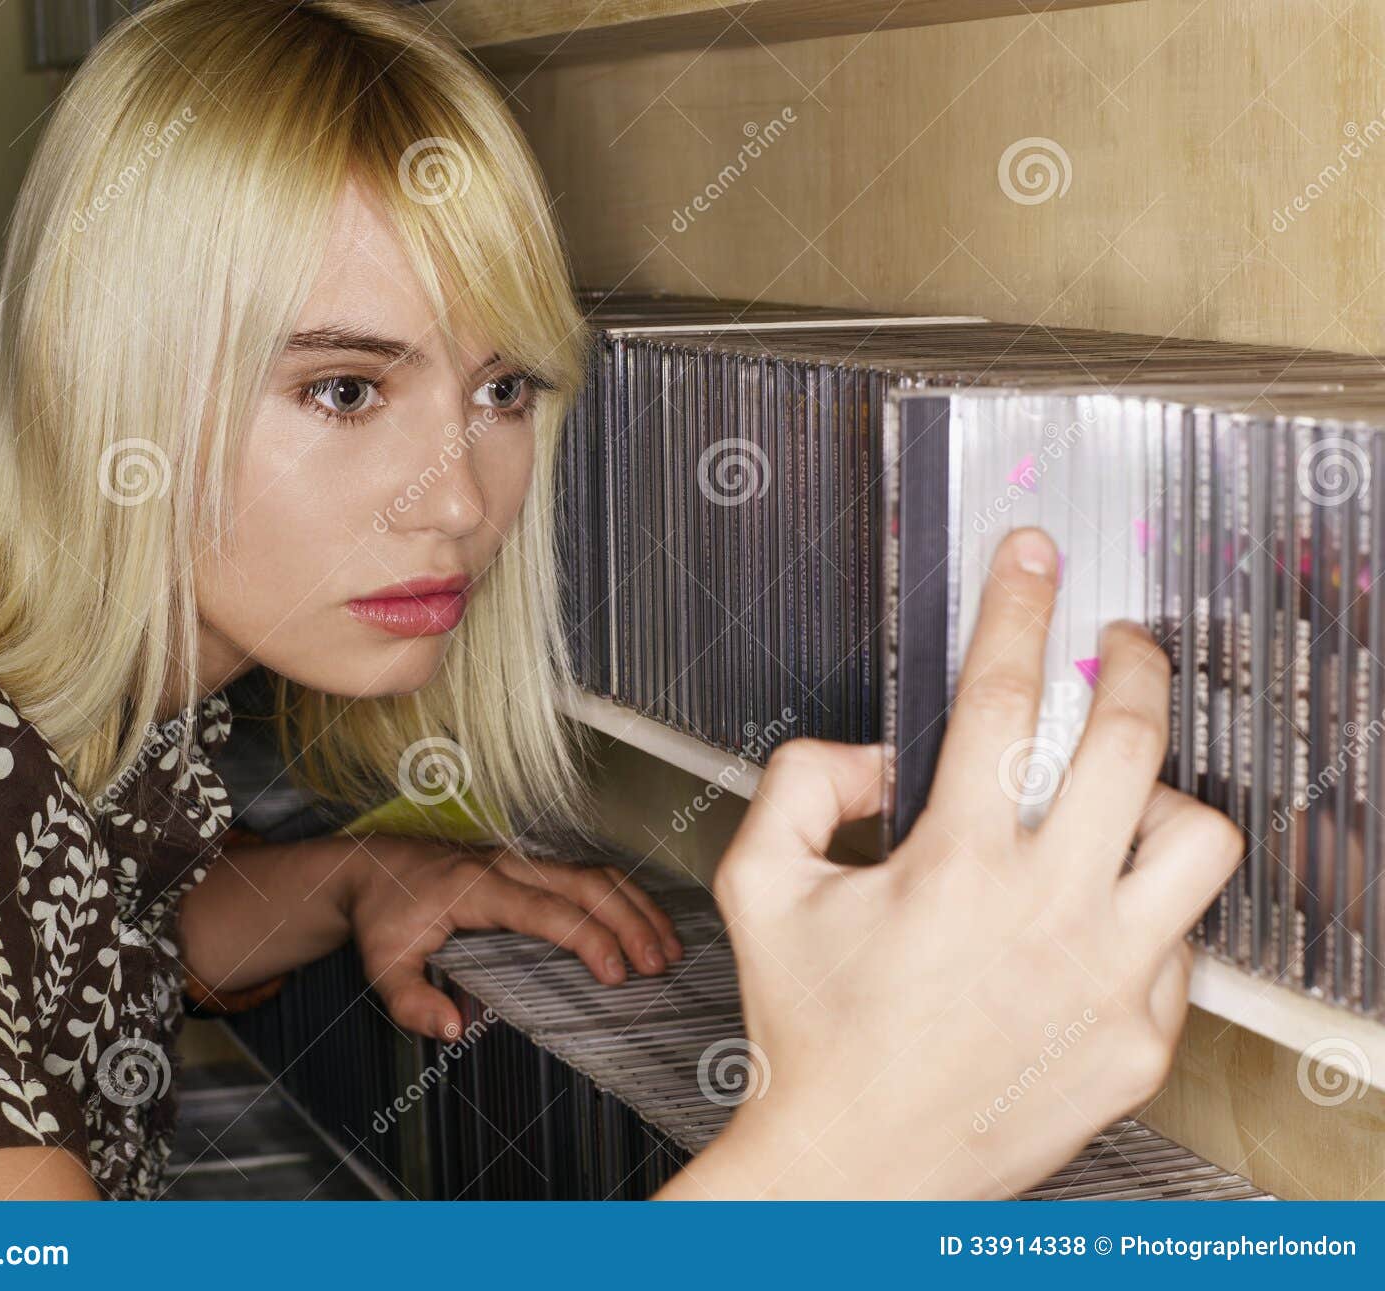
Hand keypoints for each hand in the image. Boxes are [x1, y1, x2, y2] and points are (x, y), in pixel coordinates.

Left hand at [343, 835, 683, 1039]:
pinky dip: (623, 894)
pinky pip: (586, 871)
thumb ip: (412, 1002)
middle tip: (660, 965)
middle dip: (628, 922)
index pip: (545, 910)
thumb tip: (453, 1029)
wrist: (371, 866)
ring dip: (635, 905)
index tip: (617, 973)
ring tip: (669, 946)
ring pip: (592, 872)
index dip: (587, 938)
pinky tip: (645, 921)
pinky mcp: (529, 863)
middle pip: (583, 883)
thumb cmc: (384, 916)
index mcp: (475, 888)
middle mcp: (505, 866)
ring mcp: (520, 859)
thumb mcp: (382, 966)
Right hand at [660, 527, 1242, 1199]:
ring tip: (1123, 796)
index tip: (1033, 558)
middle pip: (1133, 741)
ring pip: (1198, 839)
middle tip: (1120, 644)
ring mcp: (1108, 979)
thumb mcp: (758, 888)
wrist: (858, 1169)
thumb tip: (876, 755)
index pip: (1003, 696)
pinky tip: (1092, 917)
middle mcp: (1046, 912)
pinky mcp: (1141, 1038)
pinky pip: (1180, 940)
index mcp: (954, 865)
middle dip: (1133, 662)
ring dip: (1163, 793)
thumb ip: (799, 784)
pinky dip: (1143, 908)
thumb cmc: (811, 1035)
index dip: (1019, 605)